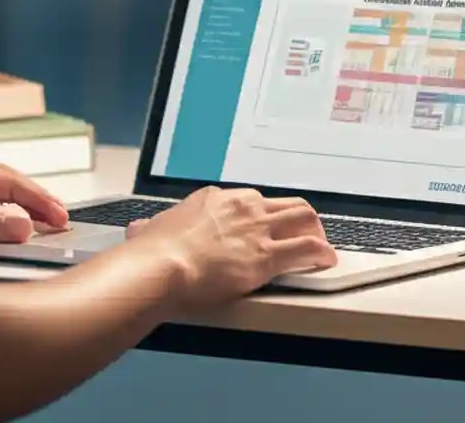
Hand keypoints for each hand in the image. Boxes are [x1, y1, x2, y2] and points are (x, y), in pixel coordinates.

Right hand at [124, 187, 336, 310]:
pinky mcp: (267, 256)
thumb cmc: (153, 253)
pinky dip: (322, 254)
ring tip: (321, 246)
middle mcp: (242, 207)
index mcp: (214, 199)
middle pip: (285, 204)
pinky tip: (326, 261)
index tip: (264, 226)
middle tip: (303, 232)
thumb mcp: (148, 230)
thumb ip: (149, 229)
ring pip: (303, 218)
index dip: (261, 215)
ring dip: (316, 232)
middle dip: (299, 217)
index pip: (250, 201)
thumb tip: (138, 230)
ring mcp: (257, 230)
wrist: (160, 267)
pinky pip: (307, 250)